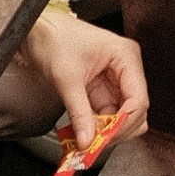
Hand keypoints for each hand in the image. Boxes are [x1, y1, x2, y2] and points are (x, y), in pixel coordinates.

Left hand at [27, 4, 146, 153]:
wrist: (36, 31)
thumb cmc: (54, 39)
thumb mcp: (67, 78)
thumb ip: (80, 112)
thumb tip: (87, 140)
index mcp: (126, 57)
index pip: (138, 99)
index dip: (124, 123)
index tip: (105, 138)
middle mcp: (126, 69)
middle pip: (134, 111)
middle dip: (117, 130)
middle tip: (95, 144)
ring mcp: (115, 81)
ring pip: (122, 117)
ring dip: (106, 131)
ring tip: (85, 141)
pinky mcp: (102, 90)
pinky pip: (106, 116)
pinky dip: (96, 128)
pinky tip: (83, 134)